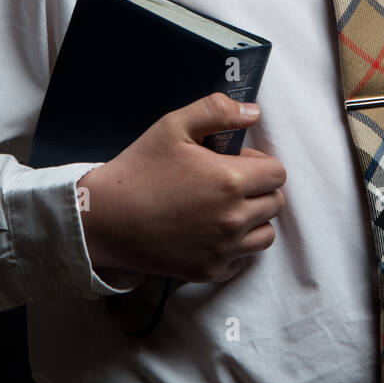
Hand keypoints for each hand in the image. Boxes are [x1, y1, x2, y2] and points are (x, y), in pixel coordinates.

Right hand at [77, 93, 285, 283]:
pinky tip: (211, 232)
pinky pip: (243, 260)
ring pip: (265, 235)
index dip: (259, 163)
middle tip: (227, 182)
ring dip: (254, 219)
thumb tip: (254, 112)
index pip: (277, 173)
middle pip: (275, 203)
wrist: (106, 218)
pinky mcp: (210, 271)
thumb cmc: (139, 168)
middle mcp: (233, 219)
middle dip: (259, 189)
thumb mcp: (173, 125)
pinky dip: (235, 247)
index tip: (235, 162)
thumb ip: (217, 111)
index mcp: (230, 180)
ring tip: (224, 208)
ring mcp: (223, 249)